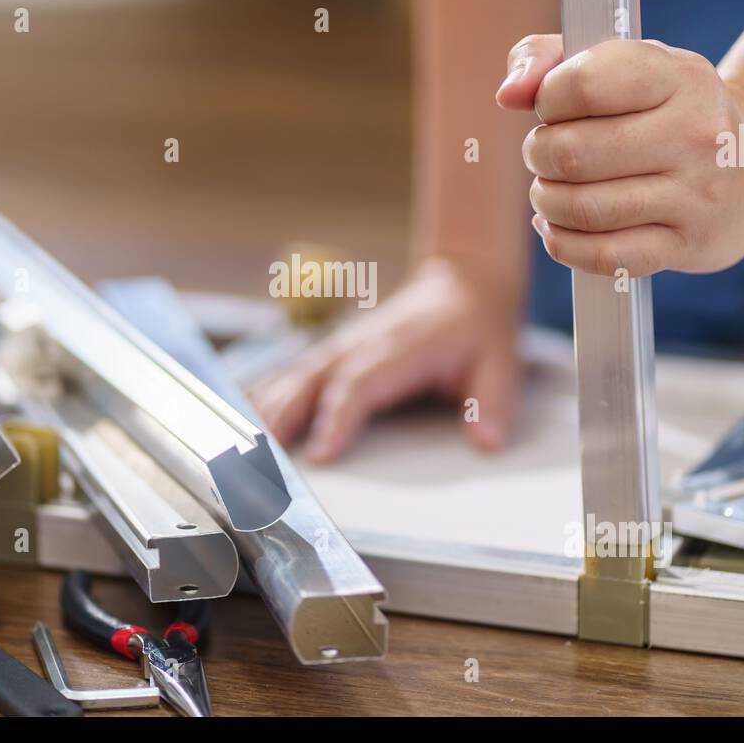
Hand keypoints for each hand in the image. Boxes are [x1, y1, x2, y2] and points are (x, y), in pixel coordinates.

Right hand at [249, 257, 520, 463]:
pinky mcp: (336, 349)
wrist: (463, 284)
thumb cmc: (477, 328)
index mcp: (402, 347)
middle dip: (286, 417)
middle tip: (261, 458)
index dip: (338, 418)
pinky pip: (296, 371)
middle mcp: (364, 342)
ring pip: (298, 374)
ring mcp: (345, 343)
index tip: (320, 453)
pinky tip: (244, 413)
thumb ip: (494, 403)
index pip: (360, 385)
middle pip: (315, 380)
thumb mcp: (501, 362)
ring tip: (242, 443)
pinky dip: (269, 392)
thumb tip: (487, 441)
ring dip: (270, 407)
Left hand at [496, 35, 743, 275]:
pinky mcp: (688, 244)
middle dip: (540, 155)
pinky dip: (564, 244)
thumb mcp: (624, 62)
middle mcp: (695, 134)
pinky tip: (558, 226)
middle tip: (546, 154)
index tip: (552, 107)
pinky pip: (604, 256)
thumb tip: (509, 94)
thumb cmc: (668, 106)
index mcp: (678, 76)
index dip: (547, 99)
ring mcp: (696, 194)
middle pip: (572, 154)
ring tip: (550, 190)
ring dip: (547, 200)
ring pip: (582, 208)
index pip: (583, 86)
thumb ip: (550, 59)